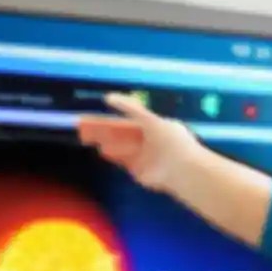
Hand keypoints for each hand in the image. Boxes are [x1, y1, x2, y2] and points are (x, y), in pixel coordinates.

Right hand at [77, 93, 202, 191]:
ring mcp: (145, 158)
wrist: (180, 169)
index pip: (136, 118)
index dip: (121, 113)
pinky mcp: (140, 173)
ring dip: (110, 143)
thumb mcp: (150, 119)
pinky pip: (124, 163)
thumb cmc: (169, 140)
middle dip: (111, 130)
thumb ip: (130, 108)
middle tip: (91, 124)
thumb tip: (109, 97)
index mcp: (158, 127)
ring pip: (123, 148)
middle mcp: (151, 142)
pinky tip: (102, 150)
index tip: (105, 106)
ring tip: (91, 136)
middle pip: (126, 134)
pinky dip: (114, 157)